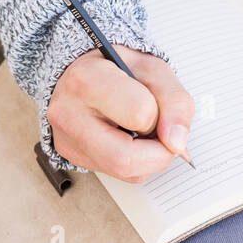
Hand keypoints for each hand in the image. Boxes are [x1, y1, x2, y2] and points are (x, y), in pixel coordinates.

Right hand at [47, 46, 194, 181]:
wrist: (84, 73)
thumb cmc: (118, 68)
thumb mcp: (153, 69)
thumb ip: (175, 102)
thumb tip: (177, 144)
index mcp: (86, 80)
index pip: (139, 114)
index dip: (158, 114)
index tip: (153, 103)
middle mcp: (68, 113)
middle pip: (125, 158)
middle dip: (158, 152)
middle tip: (161, 133)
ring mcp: (66, 139)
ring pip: (124, 172)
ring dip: (148, 158)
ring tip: (142, 131)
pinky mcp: (71, 156)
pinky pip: (118, 174)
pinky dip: (135, 162)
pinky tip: (128, 139)